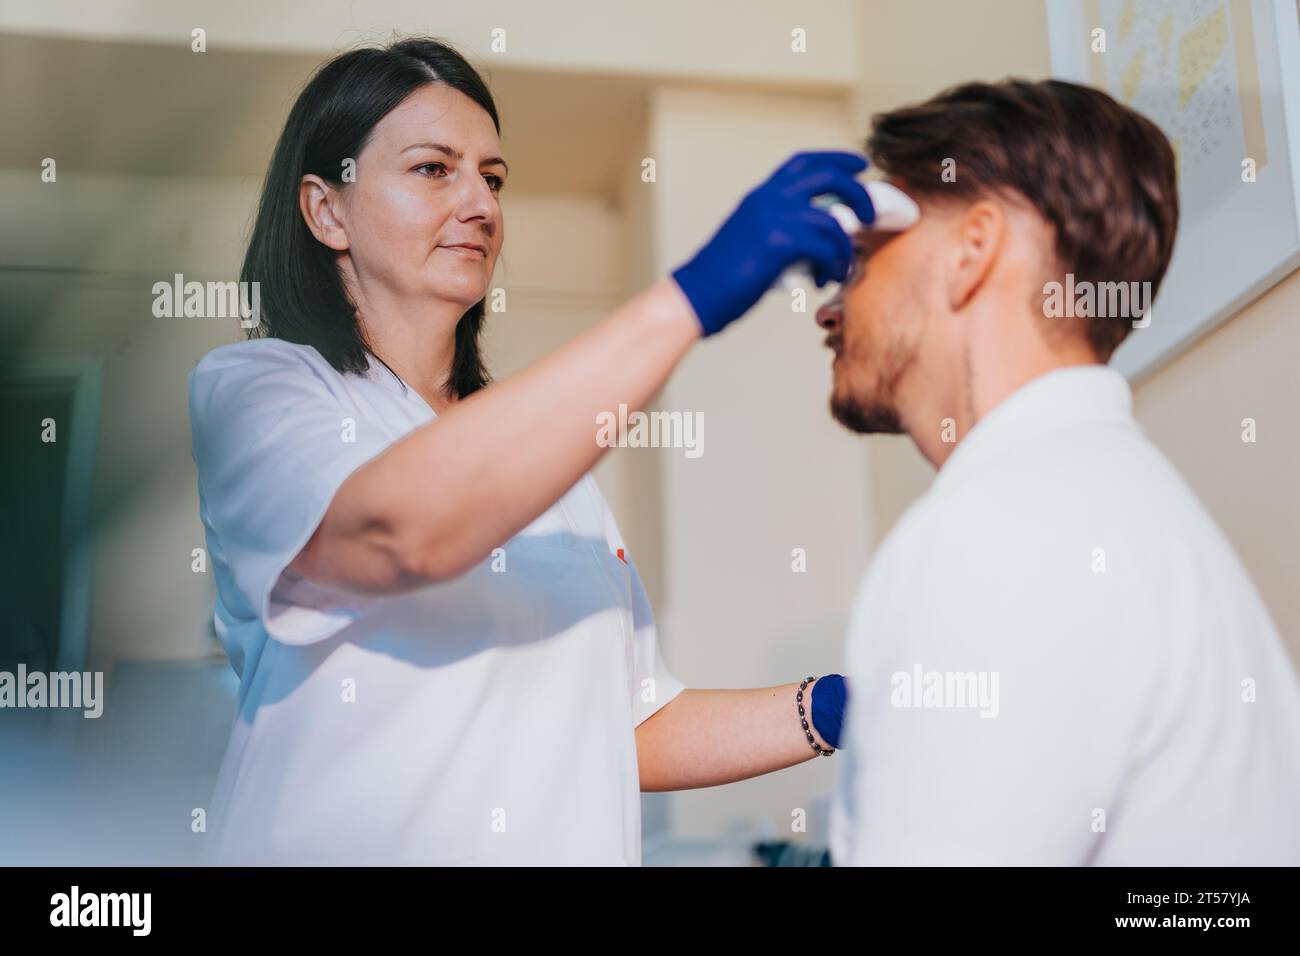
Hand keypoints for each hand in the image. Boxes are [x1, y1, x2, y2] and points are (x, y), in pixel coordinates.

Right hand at [671, 151, 876, 335]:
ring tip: (840, 269)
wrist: (696, 294)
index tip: (860, 165)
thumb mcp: (751, 239)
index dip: (836, 158)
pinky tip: (823, 281)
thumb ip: (779, 229)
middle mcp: (768, 198)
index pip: (803, 161)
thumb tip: (817, 239)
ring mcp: (774, 216)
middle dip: (858, 193)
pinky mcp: (780, 240)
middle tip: (871, 215)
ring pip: (834, 220)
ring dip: (846, 247)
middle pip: (828, 177)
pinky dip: (833, 266)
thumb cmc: (723, 277)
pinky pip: (826, 247)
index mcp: (761, 195)